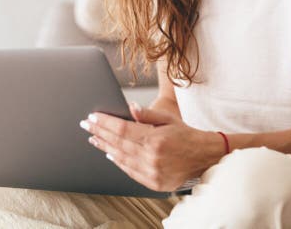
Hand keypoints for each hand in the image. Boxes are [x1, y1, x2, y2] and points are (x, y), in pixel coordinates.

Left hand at [80, 102, 220, 191]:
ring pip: (121, 158)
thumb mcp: (168, 118)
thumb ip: (147, 114)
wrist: (204, 157)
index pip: (122, 129)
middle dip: (99, 133)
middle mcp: (152, 158)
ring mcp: (152, 172)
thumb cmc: (185, 135)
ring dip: (105, 148)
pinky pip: (130, 171)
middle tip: (86, 126)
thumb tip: (130, 108)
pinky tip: (109, 154)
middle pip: (118, 143)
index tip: (92, 117)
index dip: (104, 123)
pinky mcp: (154, 183)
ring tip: (94, 139)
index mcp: (155, 139)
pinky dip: (118, 162)